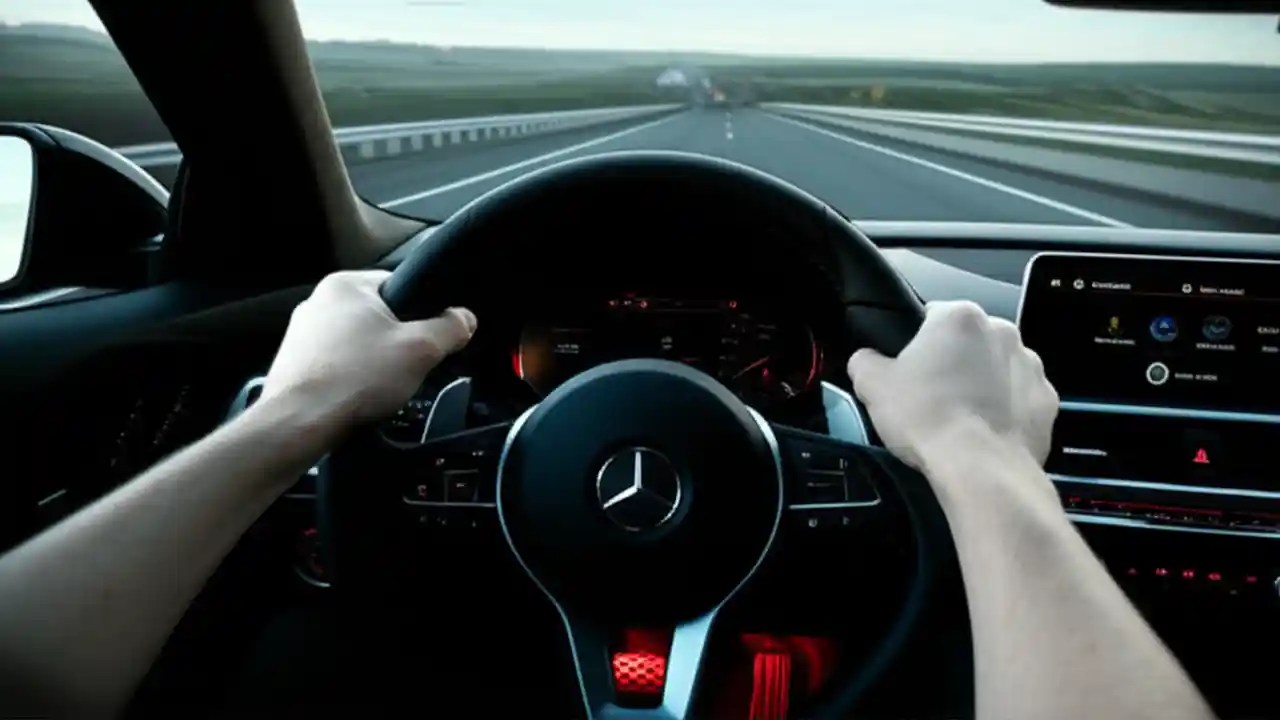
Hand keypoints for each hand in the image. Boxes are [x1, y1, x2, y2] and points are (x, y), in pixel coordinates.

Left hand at [261, 270, 475, 433]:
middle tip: (409, 366)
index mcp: (345, 284)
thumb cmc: (359, 377)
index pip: (397, 285)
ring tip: (380, 386)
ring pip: (355, 342)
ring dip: (371, 360)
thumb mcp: (420, 350)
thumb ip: (450, 328)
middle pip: (376, 316)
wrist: (299, 423)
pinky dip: (349, 377)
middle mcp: (316, 300)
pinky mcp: (290, 362)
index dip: (421, 312)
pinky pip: (334, 362)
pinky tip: (355, 397)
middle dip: (395, 341)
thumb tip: (465, 317)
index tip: (429, 339)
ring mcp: (298, 332)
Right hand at [847, 301, 1057, 473]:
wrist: (981, 470)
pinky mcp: (1048, 402)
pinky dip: (1006, 411)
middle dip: (953, 362)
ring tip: (960, 418)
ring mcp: (1032, 367)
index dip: (916, 342)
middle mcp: (1003, 331)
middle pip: (969, 341)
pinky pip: (1020, 400)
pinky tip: (985, 433)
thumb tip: (867, 359)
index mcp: (960, 316)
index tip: (908, 369)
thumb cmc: (927, 418)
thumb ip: (865, 361)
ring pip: (998, 369)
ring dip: (982, 384)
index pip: (931, 314)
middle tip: (931, 396)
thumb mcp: (872, 386)